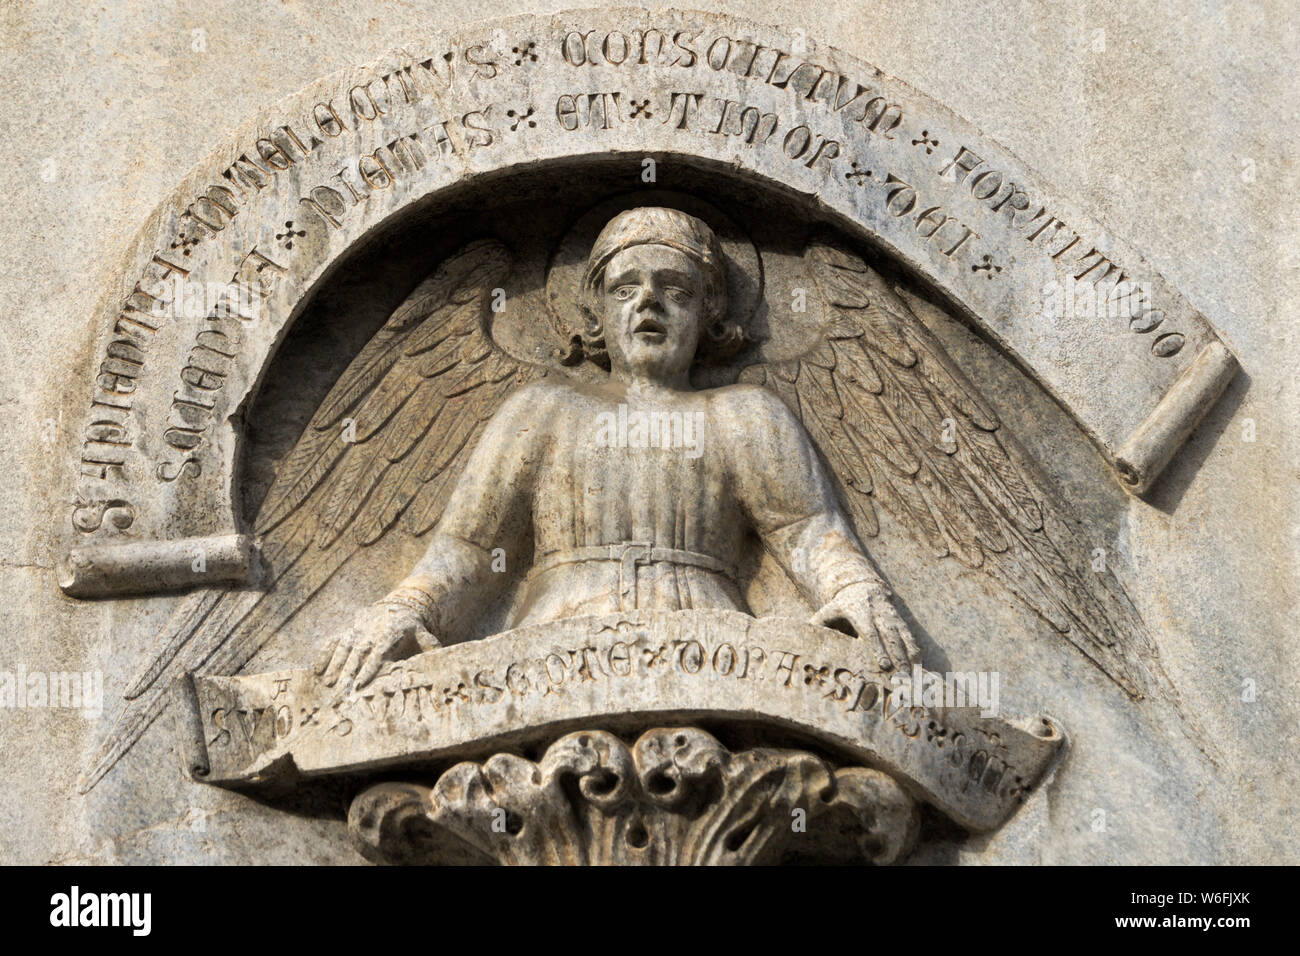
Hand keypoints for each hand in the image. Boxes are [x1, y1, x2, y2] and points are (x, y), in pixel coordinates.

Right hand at [315, 603, 438, 688]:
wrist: (399, 604)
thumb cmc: (412, 627)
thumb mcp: (422, 633)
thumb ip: (430, 645)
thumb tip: (440, 656)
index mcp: (389, 634)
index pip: (377, 654)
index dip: (368, 670)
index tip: (360, 685)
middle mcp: (370, 631)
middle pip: (358, 654)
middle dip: (348, 674)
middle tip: (340, 692)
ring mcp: (357, 629)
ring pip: (343, 648)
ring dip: (335, 666)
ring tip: (328, 684)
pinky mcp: (347, 629)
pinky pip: (333, 641)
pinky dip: (325, 654)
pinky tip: (318, 671)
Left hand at [811, 581, 920, 672]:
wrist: (863, 586)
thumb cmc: (842, 605)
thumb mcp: (828, 610)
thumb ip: (819, 623)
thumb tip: (807, 636)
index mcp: (860, 613)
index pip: (870, 633)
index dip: (878, 649)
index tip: (884, 665)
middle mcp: (879, 615)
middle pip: (890, 637)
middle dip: (897, 657)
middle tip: (902, 676)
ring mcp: (891, 617)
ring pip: (903, 637)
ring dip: (910, 656)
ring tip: (914, 674)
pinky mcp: (900, 621)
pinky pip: (909, 636)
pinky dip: (915, 650)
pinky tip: (920, 665)